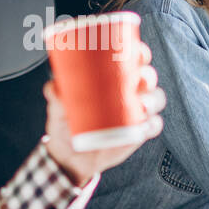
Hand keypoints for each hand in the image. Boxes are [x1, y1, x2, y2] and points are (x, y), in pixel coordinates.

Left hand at [42, 40, 165, 186]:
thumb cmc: (66, 124)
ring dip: (153, 99)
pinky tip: (145, 126)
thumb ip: (56, 96)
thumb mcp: (58, 109)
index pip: (131, 60)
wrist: (69, 157)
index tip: (136, 51)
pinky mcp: (139, 133)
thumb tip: (54, 85)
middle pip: (147, 77)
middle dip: (148, 76)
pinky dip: (153, 125)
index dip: (139, 53)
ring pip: (155, 99)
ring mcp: (136, 112)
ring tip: (142, 105)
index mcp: (113, 79)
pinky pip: (154, 126)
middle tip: (139, 80)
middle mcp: (128, 92)